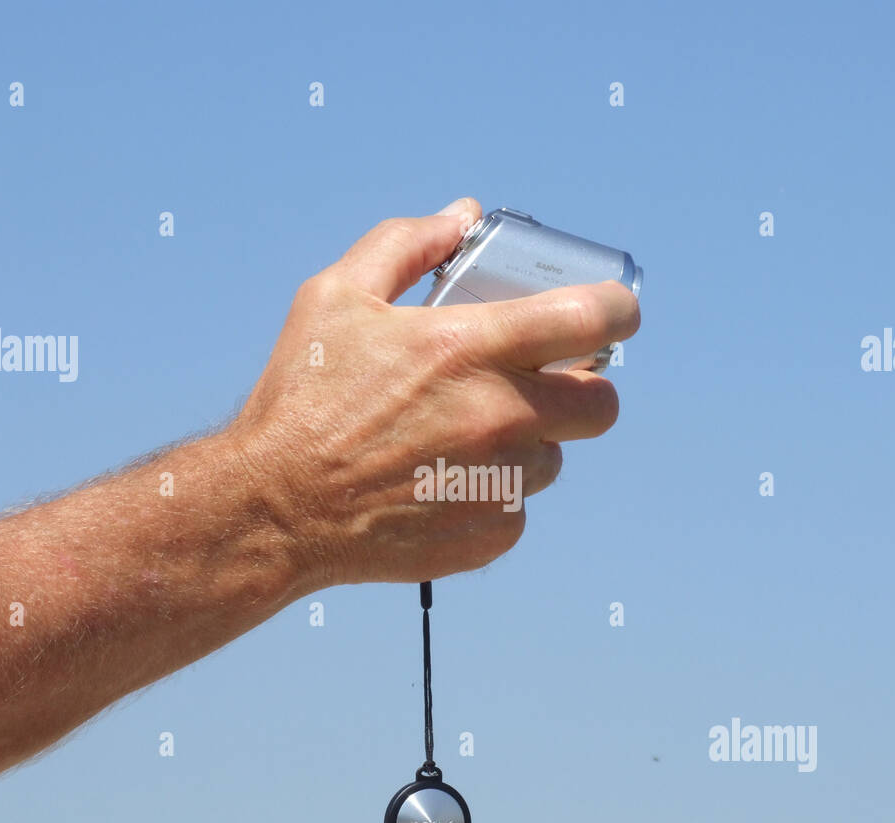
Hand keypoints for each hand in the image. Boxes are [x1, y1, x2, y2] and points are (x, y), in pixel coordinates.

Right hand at [231, 197, 640, 586]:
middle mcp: (501, 416)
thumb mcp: (336, 297)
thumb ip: (406, 244)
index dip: (619, 312)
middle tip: (544, 384)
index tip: (614, 315)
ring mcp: (501, 482)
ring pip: (555, 457)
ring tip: (461, 438)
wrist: (276, 509)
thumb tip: (460, 215)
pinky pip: (519, 506)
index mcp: (471, 347)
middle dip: (584, 389)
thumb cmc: (302, 398)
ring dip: (526, 444)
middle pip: (603, 405)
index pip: (594, 321)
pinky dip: (492, 494)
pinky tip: (439, 483)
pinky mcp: (491, 534)